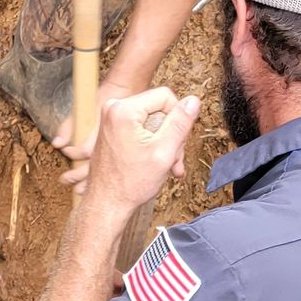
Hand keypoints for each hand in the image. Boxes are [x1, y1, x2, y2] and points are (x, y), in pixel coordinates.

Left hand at [81, 86, 199, 217]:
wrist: (107, 203)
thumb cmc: (130, 184)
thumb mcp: (164, 151)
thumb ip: (180, 123)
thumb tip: (193, 100)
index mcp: (124, 110)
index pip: (166, 96)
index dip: (178, 118)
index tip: (176, 142)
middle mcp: (113, 108)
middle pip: (159, 109)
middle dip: (171, 134)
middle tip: (173, 160)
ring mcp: (111, 118)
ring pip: (152, 120)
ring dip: (164, 143)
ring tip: (167, 165)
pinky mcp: (112, 128)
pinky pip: (141, 128)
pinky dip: (151, 144)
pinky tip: (156, 163)